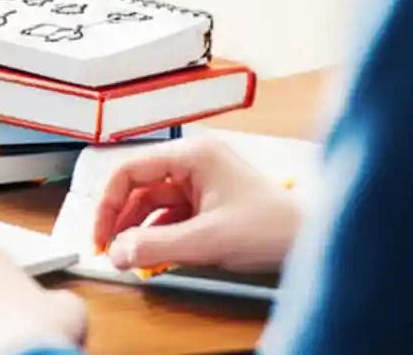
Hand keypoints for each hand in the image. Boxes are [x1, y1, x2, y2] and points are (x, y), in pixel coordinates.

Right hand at [94, 139, 301, 272]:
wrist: (311, 240)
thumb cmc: (272, 228)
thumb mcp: (206, 240)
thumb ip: (155, 246)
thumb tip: (117, 252)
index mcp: (192, 155)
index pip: (130, 171)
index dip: (108, 204)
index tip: (101, 235)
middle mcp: (193, 163)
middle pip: (138, 188)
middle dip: (122, 220)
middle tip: (109, 250)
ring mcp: (201, 182)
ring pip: (152, 204)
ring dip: (138, 231)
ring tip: (129, 257)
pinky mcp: (207, 203)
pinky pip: (169, 216)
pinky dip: (157, 235)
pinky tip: (152, 256)